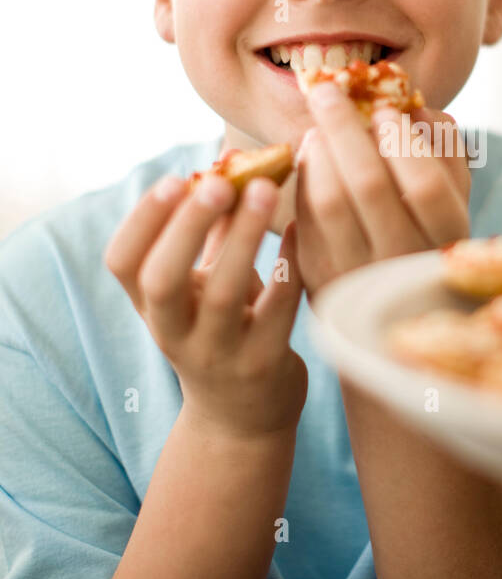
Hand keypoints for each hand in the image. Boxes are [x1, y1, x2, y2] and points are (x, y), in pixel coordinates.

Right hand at [103, 172, 307, 437]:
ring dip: (243, 238)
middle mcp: (175, 333)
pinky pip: (277, 311)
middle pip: (161, 280)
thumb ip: (213, 228)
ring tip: (267, 190)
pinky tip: (302, 230)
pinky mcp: (263, 365)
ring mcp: (218, 353)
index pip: (122, 263)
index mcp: (153, 307)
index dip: (142, 221)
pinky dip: (289, 267)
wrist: (243, 419)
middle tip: (218, 182)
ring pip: (221, 295)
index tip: (174, 180)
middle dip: (186, 227)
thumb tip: (227, 158)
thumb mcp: (205, 283)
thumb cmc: (224, 330)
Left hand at [295, 86, 470, 297]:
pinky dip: (303, 180)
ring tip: (317, 127)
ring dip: (319, 152)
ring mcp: (357, 276)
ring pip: (329, 201)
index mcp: (445, 241)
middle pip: (369, 185)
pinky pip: (303, 218)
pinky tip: (310, 157)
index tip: (385, 109)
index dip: (402, 142)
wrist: (393, 313)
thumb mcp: (453, 197)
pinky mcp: (318, 279)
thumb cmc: (427, 234)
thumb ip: (444, 149)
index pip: (425, 187)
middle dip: (344, 127)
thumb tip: (415, 106)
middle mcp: (401, 263)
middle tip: (326, 89)